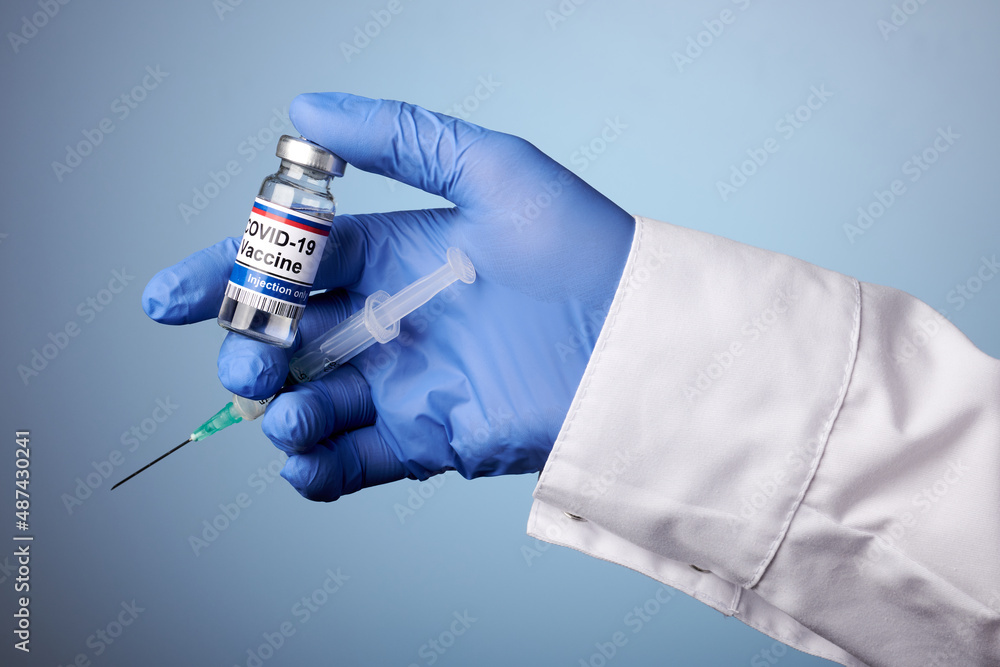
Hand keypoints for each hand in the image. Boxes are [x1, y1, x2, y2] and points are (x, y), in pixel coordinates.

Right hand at [142, 92, 633, 499]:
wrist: (636, 338)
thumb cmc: (577, 246)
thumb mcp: (490, 167)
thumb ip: (399, 137)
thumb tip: (303, 111)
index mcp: (392, 255)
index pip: (290, 264)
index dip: (225, 275)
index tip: (169, 296)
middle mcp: (388, 320)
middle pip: (284, 337)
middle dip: (246, 346)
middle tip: (250, 352)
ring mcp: (403, 383)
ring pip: (307, 403)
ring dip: (277, 410)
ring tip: (288, 408)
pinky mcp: (427, 441)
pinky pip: (351, 463)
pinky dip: (314, 470)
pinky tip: (303, 459)